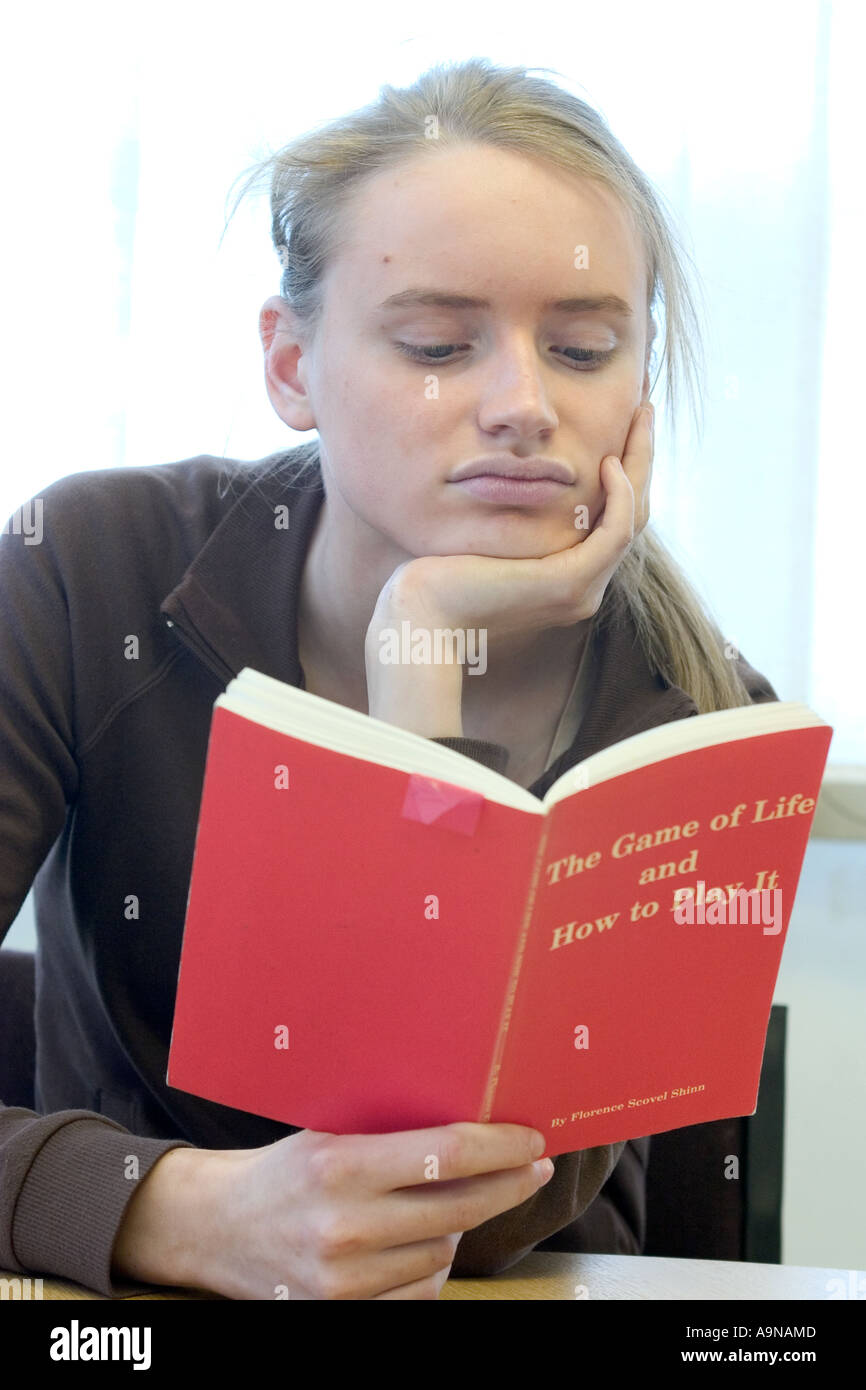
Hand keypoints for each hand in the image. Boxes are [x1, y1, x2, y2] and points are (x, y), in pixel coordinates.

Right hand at [189, 1122, 553, 1299]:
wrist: (218, 1229)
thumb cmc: (285, 1170)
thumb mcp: (329, 1132)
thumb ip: (391, 1129)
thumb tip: (476, 1116)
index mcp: (339, 1165)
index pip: (444, 1155)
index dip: (500, 1148)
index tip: (532, 1140)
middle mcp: (343, 1225)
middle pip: (459, 1208)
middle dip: (507, 1184)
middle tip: (532, 1167)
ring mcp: (344, 1278)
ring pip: (444, 1250)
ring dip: (458, 1225)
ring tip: (444, 1200)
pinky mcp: (343, 1312)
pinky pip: (421, 1288)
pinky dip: (430, 1263)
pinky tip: (416, 1240)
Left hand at [369, 403, 653, 642]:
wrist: (421, 613)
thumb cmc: (438, 572)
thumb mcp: (485, 530)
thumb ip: (510, 508)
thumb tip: (513, 466)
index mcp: (567, 576)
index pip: (614, 516)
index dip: (626, 468)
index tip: (624, 421)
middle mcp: (583, 587)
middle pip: (635, 512)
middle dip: (643, 456)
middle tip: (646, 408)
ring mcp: (581, 589)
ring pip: (635, 518)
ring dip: (641, 464)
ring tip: (640, 418)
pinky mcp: (569, 583)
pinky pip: (616, 532)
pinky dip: (621, 495)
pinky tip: (609, 461)